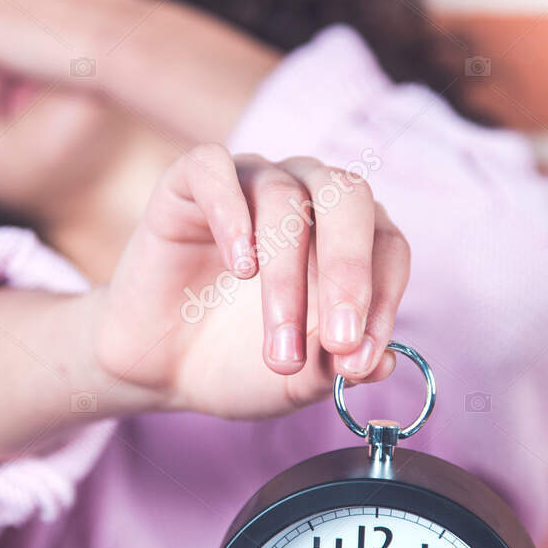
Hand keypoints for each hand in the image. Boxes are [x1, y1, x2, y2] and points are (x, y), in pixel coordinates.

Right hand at [93, 145, 411, 418]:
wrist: (161, 368)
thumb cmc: (239, 361)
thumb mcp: (297, 380)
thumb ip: (339, 368)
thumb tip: (384, 362)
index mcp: (349, 237)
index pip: (387, 246)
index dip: (383, 301)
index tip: (358, 360)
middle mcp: (306, 196)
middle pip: (348, 199)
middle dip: (348, 273)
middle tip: (338, 340)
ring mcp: (249, 183)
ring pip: (284, 197)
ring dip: (285, 277)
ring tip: (278, 346)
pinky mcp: (187, 184)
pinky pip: (213, 167)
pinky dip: (229, 209)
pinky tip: (239, 265)